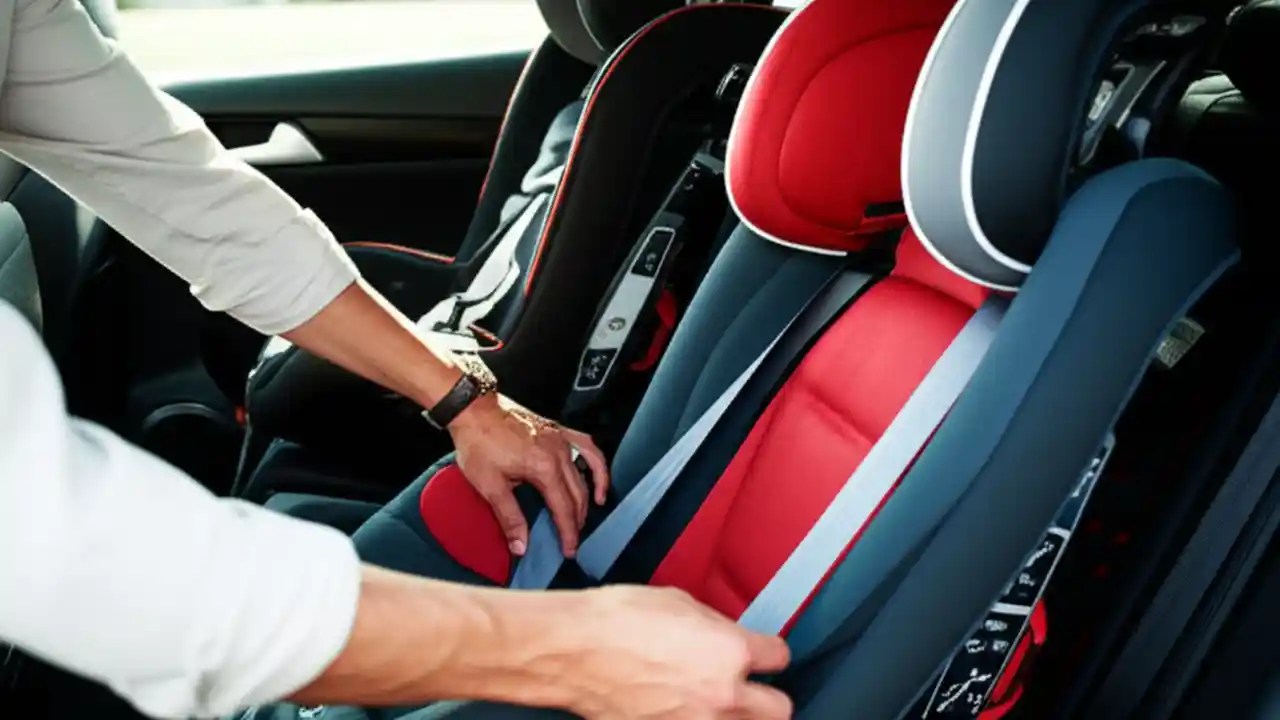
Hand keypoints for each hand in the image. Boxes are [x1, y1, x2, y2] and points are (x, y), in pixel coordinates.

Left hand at [448, 393, 609, 557]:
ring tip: (588, 514)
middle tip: (572, 540)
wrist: (473, 410)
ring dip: (588, 496)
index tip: (569, 550)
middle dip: (577, 520)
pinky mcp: (557, 430)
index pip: (564, 508)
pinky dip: (596, 464)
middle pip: (577, 494)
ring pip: (585, 473)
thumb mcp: (489, 485)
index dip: (568, 532)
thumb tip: (520, 545)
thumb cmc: (478, 443)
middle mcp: (559, 452)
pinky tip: (596, 475)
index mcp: (544, 467)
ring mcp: (561, 439)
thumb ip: (509, 517)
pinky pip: (587, 447)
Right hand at [549, 586, 793, 718]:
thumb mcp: (678, 603)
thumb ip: (715, 627)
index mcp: (730, 651)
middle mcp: (723, 695)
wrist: (572, 651)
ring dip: (736, 716)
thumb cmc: (618, 619)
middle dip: (768, 697)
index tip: (759, 653)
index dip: (767, 652)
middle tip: (750, 688)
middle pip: (780, 711)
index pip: (778, 657)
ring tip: (717, 704)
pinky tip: (683, 711)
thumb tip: (725, 638)